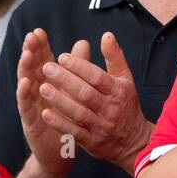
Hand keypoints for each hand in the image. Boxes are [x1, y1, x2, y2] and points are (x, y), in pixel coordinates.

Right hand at [16, 29, 78, 176]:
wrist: (64, 151)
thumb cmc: (68, 117)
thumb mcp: (74, 90)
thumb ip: (79, 67)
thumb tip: (83, 42)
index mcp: (49, 83)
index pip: (42, 61)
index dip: (40, 47)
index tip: (38, 31)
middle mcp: (37, 93)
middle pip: (32, 68)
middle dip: (30, 52)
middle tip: (30, 36)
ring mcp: (32, 107)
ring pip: (26, 84)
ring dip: (24, 69)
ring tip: (26, 54)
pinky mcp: (30, 122)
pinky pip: (25, 107)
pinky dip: (23, 94)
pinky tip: (24, 83)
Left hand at [38, 32, 152, 174]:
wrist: (133, 141)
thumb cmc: (125, 105)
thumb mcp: (125, 79)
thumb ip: (115, 57)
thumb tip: (107, 35)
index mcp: (118, 91)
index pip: (97, 77)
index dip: (79, 66)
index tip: (61, 57)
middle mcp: (111, 109)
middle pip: (86, 93)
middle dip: (65, 80)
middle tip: (46, 68)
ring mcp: (101, 126)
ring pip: (79, 112)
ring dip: (59, 100)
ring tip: (42, 87)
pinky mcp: (92, 142)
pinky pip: (74, 132)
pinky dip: (60, 123)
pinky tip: (45, 114)